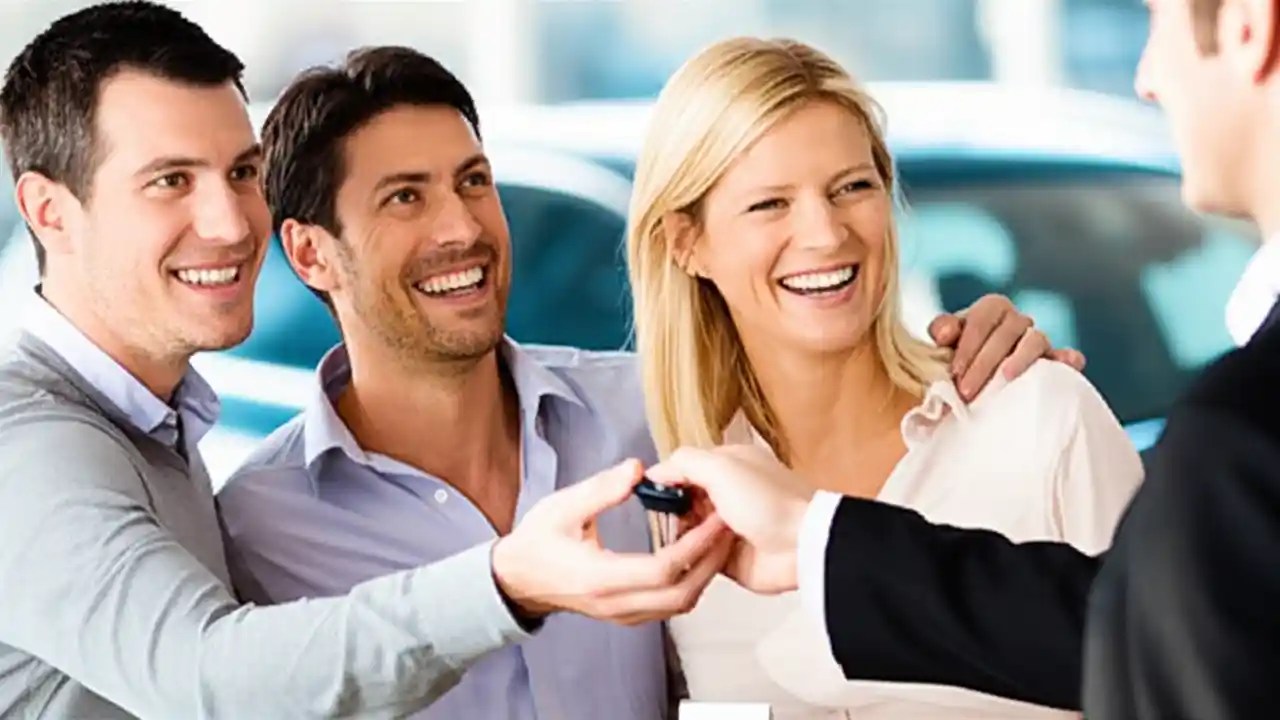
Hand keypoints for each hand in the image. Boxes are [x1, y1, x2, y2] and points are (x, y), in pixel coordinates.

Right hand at [491, 459, 732, 624]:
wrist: (516, 580)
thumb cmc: (536, 542)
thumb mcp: (561, 506)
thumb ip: (600, 489)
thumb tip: (637, 469)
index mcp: (600, 577)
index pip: (662, 569)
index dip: (694, 545)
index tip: (715, 518)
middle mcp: (615, 603)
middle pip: (681, 594)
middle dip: (711, 561)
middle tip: (729, 527)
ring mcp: (622, 614)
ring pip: (679, 604)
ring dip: (705, 573)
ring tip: (718, 538)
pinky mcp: (626, 614)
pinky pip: (669, 606)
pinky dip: (690, 583)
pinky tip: (695, 556)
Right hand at [647, 445, 811, 594]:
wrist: (801, 547)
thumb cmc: (770, 503)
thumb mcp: (722, 468)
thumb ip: (684, 463)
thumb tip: (654, 471)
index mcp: (729, 465)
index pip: (685, 468)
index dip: (667, 479)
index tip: (649, 491)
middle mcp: (727, 494)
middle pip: (682, 500)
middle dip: (672, 509)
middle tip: (666, 517)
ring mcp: (726, 526)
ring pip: (686, 530)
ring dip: (680, 534)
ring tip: (679, 537)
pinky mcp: (726, 556)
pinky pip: (696, 556)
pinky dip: (690, 556)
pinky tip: (685, 555)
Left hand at [928, 293, 1085, 399]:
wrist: (976, 377)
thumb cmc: (960, 354)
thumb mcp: (946, 340)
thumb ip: (942, 330)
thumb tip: (944, 333)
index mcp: (991, 308)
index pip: (982, 318)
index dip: (968, 344)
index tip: (954, 372)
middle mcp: (1017, 319)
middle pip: (1007, 331)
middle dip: (985, 362)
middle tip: (967, 390)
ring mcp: (1037, 338)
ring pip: (1035, 340)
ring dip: (1020, 359)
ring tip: (1006, 378)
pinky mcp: (1053, 360)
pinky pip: (1064, 356)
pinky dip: (1067, 359)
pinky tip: (1068, 364)